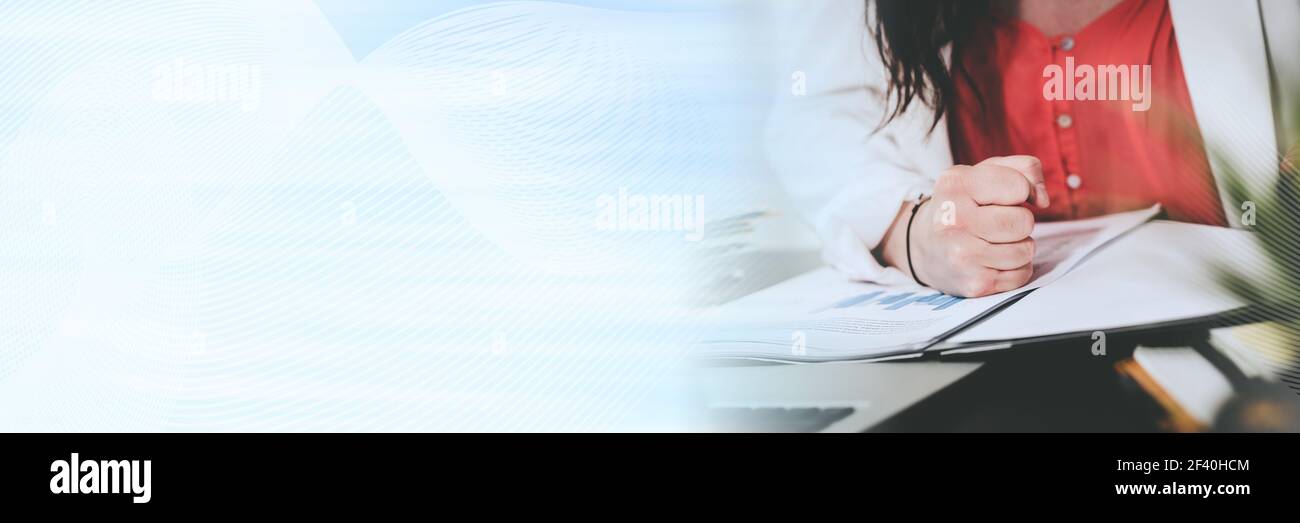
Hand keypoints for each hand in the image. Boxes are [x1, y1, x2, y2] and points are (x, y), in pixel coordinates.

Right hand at [883, 156, 1050, 296]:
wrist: (924, 247)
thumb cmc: (963, 205)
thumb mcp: (983, 173)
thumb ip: (1023, 169)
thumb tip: (1042, 200)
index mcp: (955, 184)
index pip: (1018, 186)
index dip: (1021, 191)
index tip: (1003, 197)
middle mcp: (953, 219)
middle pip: (1024, 221)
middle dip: (1019, 221)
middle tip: (995, 222)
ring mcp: (962, 255)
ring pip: (1026, 250)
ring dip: (1018, 246)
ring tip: (993, 242)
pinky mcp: (974, 283)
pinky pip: (1022, 274)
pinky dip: (1015, 268)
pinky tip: (993, 261)